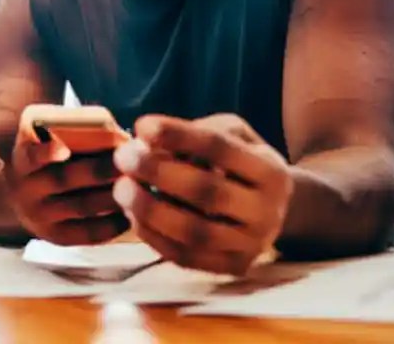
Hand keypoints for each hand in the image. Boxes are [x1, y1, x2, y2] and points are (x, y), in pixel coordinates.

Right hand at [6, 133, 127, 245]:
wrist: (21, 197)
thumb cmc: (45, 163)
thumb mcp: (41, 146)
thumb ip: (66, 139)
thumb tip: (113, 137)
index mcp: (23, 162)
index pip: (32, 157)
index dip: (47, 153)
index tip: (64, 149)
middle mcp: (27, 191)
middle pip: (64, 180)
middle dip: (98, 170)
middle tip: (127, 161)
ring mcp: (40, 217)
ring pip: (80, 207)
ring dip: (111, 196)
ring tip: (137, 186)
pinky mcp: (55, 236)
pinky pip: (86, 233)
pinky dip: (111, 225)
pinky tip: (129, 215)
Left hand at [113, 114, 292, 274]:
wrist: (273, 210)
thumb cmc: (238, 164)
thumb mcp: (232, 135)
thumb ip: (197, 131)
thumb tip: (147, 138)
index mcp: (271, 171)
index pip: (220, 148)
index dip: (178, 135)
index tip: (142, 126)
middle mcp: (267, 211)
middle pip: (207, 193)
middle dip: (157, 173)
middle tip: (122, 158)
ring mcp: (252, 245)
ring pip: (195, 232)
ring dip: (149, 210)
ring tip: (121, 189)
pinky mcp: (232, 267)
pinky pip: (186, 257)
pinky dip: (153, 236)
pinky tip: (133, 215)